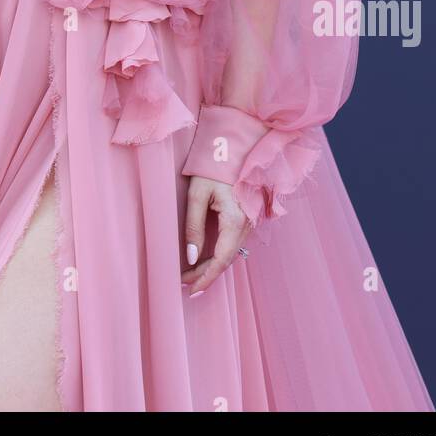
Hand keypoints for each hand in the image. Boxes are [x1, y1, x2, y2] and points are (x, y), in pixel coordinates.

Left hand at [181, 176, 250, 294]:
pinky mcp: (247, 217)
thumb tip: (192, 258)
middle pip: (227, 259)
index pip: (221, 259)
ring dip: (213, 265)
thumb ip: (193, 226)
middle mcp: (247, 224)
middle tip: (186, 284)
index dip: (206, 278)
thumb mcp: (197, 194)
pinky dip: (220, 254)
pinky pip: (234, 243)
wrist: (233, 145)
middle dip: (207, 274)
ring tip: (192, 275)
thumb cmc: (213, 166)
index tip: (191, 290)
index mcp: (236, 219)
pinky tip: (206, 257)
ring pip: (231, 252)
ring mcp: (249, 221)